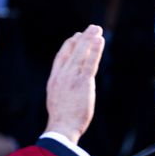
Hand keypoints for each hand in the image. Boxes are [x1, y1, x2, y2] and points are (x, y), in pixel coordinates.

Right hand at [44, 25, 104, 144]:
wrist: (62, 127)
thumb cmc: (62, 120)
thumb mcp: (57, 100)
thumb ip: (63, 90)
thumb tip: (71, 88)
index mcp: (54, 79)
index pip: (61, 57)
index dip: (69, 45)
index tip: (75, 36)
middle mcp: (62, 75)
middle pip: (72, 51)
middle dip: (82, 38)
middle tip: (91, 28)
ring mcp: (71, 78)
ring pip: (81, 54)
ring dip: (90, 39)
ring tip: (97, 29)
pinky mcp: (83, 83)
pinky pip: (90, 63)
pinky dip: (95, 50)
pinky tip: (100, 41)